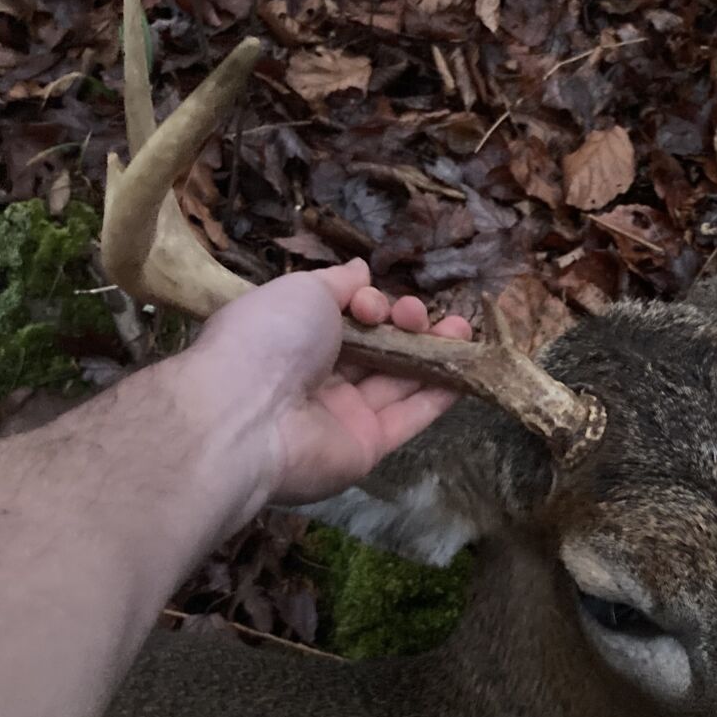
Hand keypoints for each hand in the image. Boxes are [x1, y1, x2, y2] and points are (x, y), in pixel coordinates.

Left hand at [185, 260, 470, 510]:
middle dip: (405, 326)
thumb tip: (360, 269)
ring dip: (432, 354)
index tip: (372, 303)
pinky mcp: (367, 447)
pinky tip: (467, 370)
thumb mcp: (302, 289)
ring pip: (398, 381)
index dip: (369, 305)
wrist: (248, 413)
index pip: (346, 320)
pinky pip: (409, 418)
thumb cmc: (270, 339)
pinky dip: (439, 395)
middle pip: (377, 349)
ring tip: (464, 330)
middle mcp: (319, 377)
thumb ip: (337, 281)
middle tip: (418, 315)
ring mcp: (344, 415)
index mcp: (296, 338)